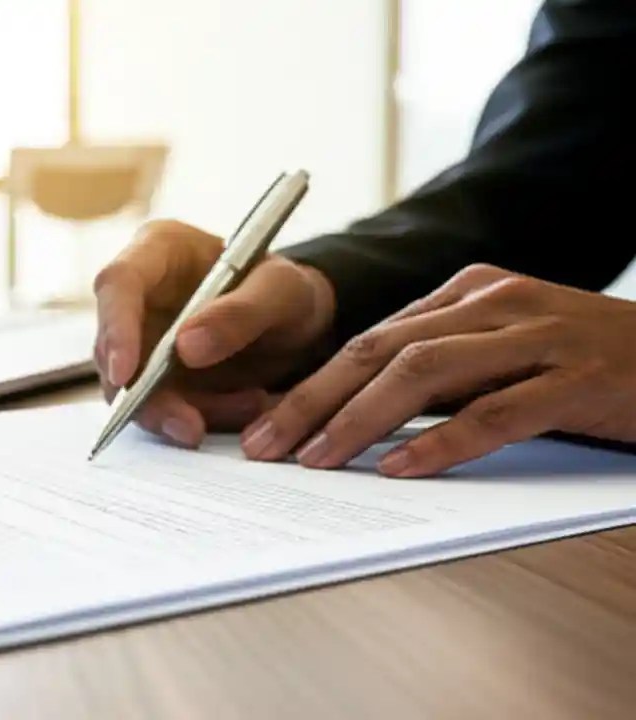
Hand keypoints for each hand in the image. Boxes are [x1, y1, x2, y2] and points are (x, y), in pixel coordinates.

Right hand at [93, 220, 337, 446]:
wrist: (296, 324)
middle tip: (191, 427)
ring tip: (248, 405)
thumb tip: (185, 348)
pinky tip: (243, 407)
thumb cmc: (285, 290)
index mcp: (159, 251)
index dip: (115, 328)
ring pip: (134, 389)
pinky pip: (162, 408)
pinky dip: (200, 417)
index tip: (125, 374)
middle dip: (148, 396)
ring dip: (181, 412)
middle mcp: (140, 296)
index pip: (118, 283)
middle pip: (113, 349)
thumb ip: (240, 313)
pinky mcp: (154, 378)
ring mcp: (142, 340)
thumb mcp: (282, 291)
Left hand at [244, 264, 635, 476]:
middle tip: (266, 447)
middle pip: (379, 351)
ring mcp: (539, 337)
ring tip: (319, 460)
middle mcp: (494, 303)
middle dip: (312, 401)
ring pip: (424, 373)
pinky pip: (497, 411)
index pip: (368, 339)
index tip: (263, 427)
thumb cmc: (586, 360)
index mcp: (468, 293)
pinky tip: (401, 467)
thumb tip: (356, 415)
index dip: (309, 384)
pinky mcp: (580, 378)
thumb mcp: (504, 348)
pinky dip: (442, 441)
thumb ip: (441, 368)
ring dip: (361, 419)